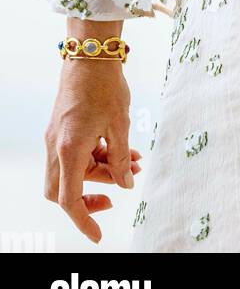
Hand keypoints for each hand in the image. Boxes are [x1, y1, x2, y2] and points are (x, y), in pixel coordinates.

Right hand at [44, 50, 140, 243]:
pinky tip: (123, 149)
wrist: (90, 54)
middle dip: (89, 197)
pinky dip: (96, 156)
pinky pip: (75, 153)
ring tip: (133, 162)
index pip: (69, 199)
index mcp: (69, 149)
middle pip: (63, 189)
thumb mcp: (119, 125)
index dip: (84, 220)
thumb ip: (120, 159)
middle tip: (115, 197)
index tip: (98, 234)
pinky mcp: (62, 128)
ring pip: (73, 170)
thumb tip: (126, 184)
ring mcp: (56, 137)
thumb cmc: (105, 85)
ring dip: (100, 172)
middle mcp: (56, 147)